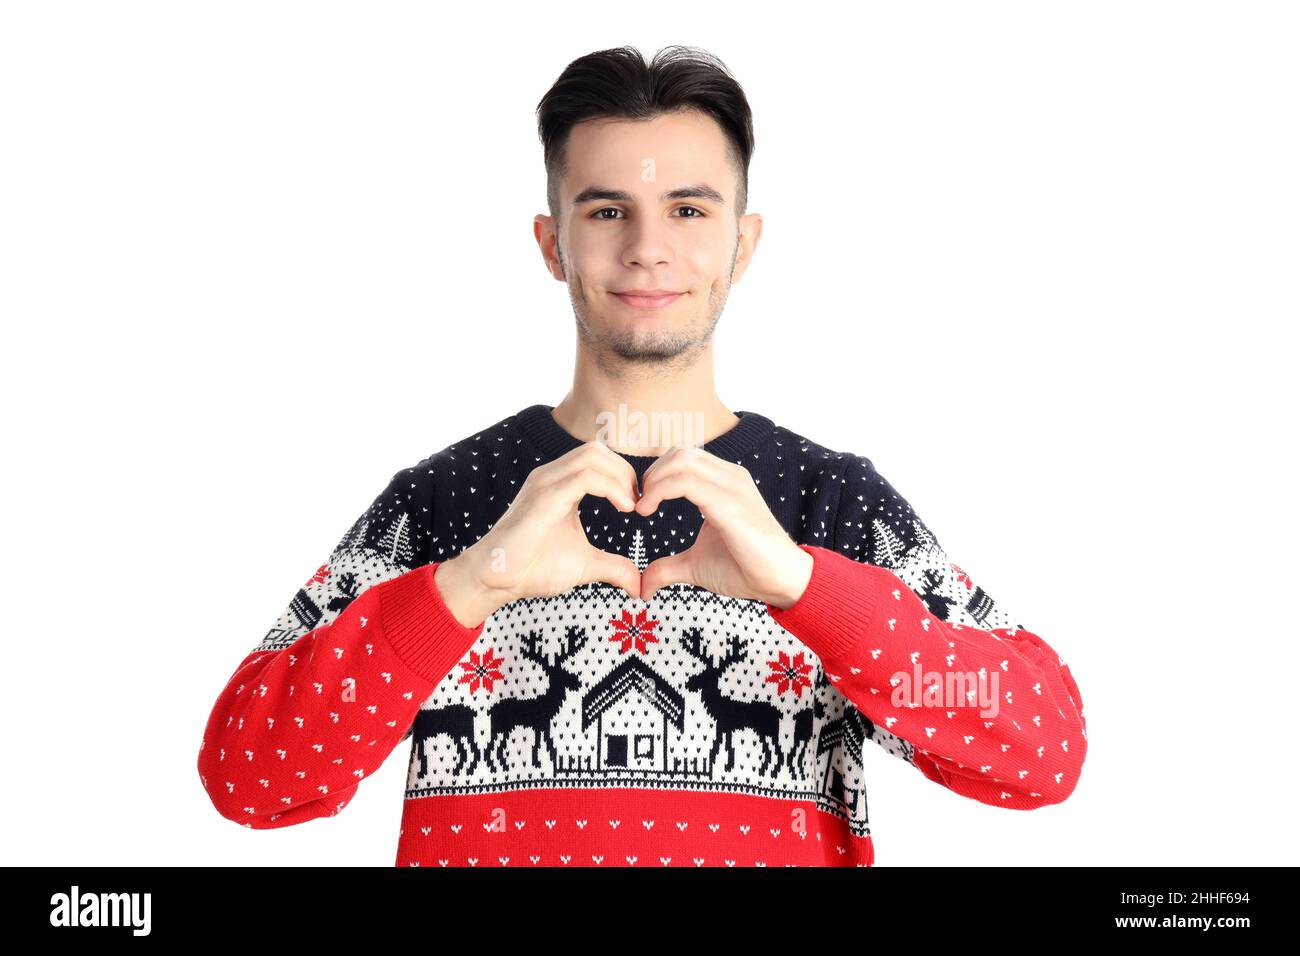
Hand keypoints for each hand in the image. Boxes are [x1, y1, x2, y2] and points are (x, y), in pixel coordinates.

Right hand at [434, 442, 642, 626]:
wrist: (495, 579)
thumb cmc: (531, 568)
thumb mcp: (584, 565)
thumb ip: (614, 568)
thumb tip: (638, 585)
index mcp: (558, 484)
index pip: (597, 459)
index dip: (624, 475)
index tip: (638, 505)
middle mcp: (550, 476)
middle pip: (597, 450)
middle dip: (625, 472)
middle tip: (638, 504)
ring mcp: (544, 483)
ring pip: (592, 456)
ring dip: (620, 477)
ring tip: (631, 506)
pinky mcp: (543, 497)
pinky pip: (584, 477)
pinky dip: (611, 487)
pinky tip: (624, 508)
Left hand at [634, 445, 813, 607]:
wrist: (781, 581)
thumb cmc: (747, 569)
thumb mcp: (696, 566)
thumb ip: (667, 568)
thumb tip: (642, 586)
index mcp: (723, 483)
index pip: (682, 458)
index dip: (654, 475)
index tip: (640, 504)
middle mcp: (729, 477)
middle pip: (679, 452)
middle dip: (650, 475)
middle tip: (640, 504)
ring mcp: (731, 486)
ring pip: (681, 460)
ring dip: (652, 480)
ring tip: (643, 507)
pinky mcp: (730, 503)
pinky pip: (687, 482)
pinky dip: (659, 491)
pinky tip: (647, 511)